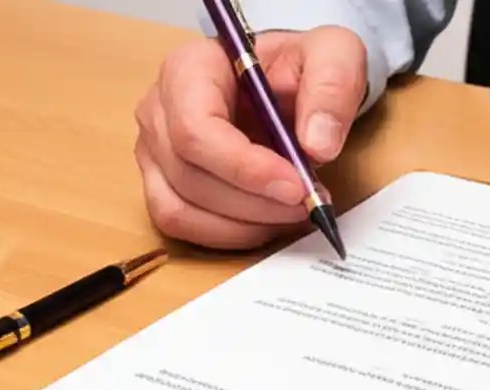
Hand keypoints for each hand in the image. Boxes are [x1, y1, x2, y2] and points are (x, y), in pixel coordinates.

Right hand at [134, 27, 366, 249]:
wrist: (292, 85)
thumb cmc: (301, 67)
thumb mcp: (334, 55)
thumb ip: (332, 88)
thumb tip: (317, 146)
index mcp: (189, 67)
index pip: (195, 129)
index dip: (244, 168)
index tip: (295, 186)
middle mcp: (160, 109)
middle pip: (189, 175)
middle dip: (255, 202)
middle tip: (307, 203)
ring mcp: (155, 151)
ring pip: (181, 209)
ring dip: (244, 225)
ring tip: (293, 213)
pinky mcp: (162, 184)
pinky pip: (182, 225)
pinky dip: (229, 234)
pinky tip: (268, 221)